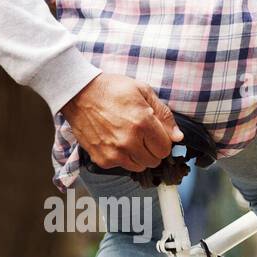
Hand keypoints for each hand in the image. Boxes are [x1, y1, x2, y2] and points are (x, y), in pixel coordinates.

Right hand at [61, 73, 182, 171]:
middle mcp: (130, 141)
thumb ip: (164, 114)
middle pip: (154, 160)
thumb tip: (178, 137)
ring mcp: (115, 153)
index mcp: (143, 123)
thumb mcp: (142, 91)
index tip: (155, 134)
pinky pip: (121, 167)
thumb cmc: (111, 89)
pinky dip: (121, 158)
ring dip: (138, 156)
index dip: (163, 141)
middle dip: (152, 149)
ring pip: (139, 167)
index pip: (165, 148)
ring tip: (128, 139)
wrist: (79, 93)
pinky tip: (114, 141)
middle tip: (142, 136)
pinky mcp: (102, 159)